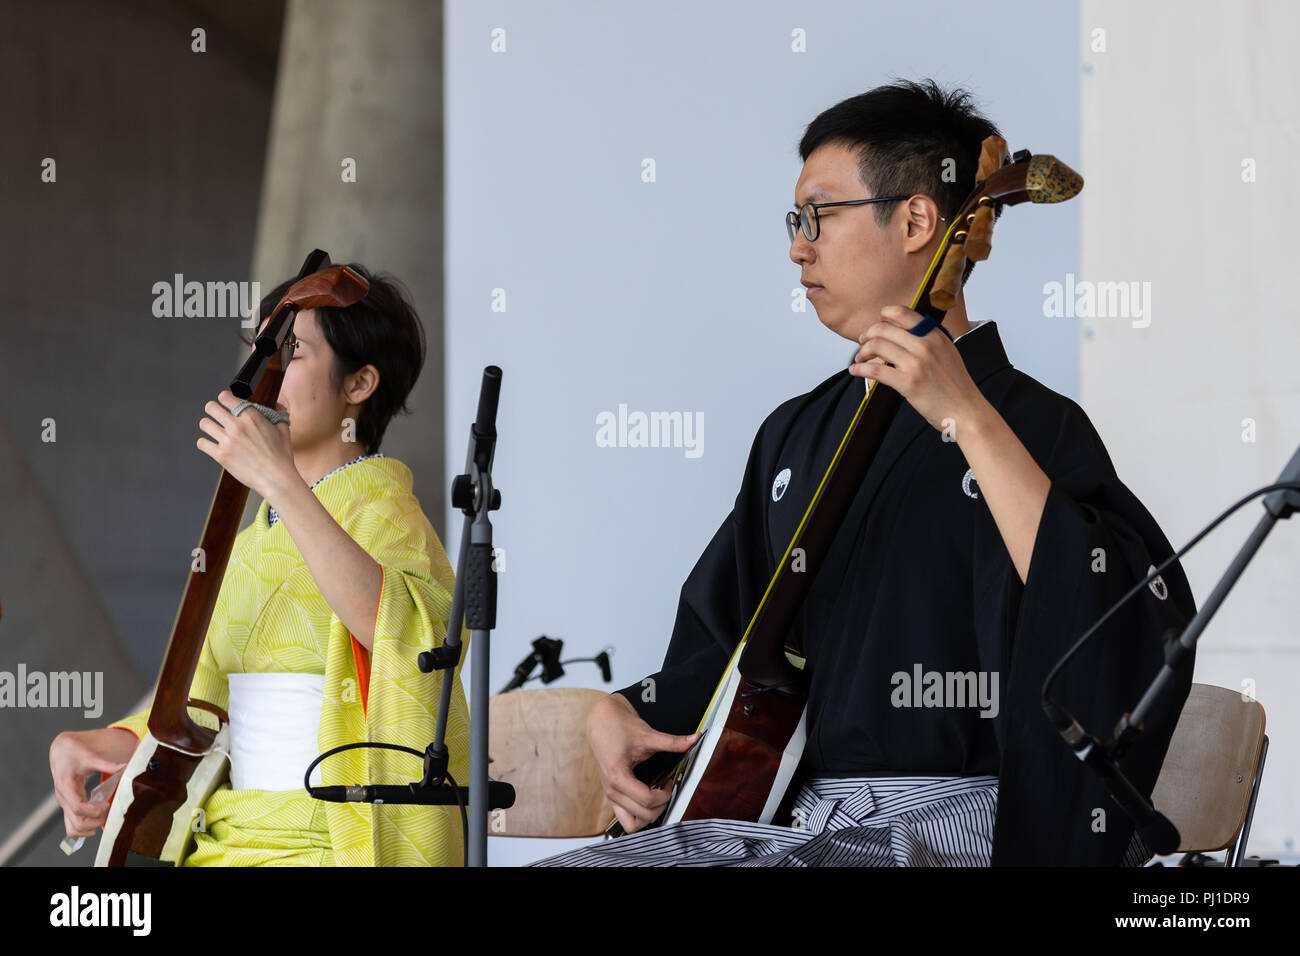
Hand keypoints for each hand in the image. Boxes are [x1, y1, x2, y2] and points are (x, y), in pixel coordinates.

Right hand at [49, 729, 135, 837]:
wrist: (61, 752)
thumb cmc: (73, 753)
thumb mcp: (90, 756)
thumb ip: (106, 764)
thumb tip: (124, 767)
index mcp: (66, 787)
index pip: (78, 808)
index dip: (94, 810)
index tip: (107, 804)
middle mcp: (63, 799)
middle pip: (77, 823)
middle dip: (96, 821)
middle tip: (110, 810)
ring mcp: (64, 805)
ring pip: (72, 829)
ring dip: (90, 828)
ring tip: (104, 816)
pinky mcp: (68, 807)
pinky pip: (73, 826)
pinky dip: (84, 828)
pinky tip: (97, 818)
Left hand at [196, 389, 297, 501]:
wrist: (276, 478)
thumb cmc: (281, 456)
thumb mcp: (284, 430)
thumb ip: (279, 414)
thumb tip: (277, 405)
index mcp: (251, 416)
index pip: (226, 397)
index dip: (224, 398)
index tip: (225, 402)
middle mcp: (237, 426)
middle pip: (211, 407)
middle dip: (213, 409)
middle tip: (216, 414)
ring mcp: (227, 441)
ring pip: (204, 424)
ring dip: (208, 425)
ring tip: (214, 429)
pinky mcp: (221, 456)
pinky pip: (202, 443)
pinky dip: (205, 443)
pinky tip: (211, 444)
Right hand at [587, 693, 700, 833]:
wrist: (601, 720)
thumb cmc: (618, 727)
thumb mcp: (648, 734)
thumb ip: (672, 742)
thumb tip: (694, 739)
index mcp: (618, 777)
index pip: (647, 800)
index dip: (665, 794)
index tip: (669, 781)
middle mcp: (612, 791)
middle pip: (643, 817)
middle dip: (661, 806)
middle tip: (666, 788)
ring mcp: (610, 795)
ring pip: (632, 824)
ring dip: (649, 815)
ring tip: (657, 797)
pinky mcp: (612, 795)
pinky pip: (626, 817)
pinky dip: (640, 814)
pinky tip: (648, 797)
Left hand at [849, 306, 988, 433]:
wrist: (966, 411)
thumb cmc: (956, 386)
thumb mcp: (947, 353)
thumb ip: (929, 340)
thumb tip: (904, 333)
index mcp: (935, 335)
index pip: (903, 313)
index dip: (884, 315)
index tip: (877, 323)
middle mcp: (925, 345)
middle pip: (884, 328)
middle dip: (868, 334)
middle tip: (862, 342)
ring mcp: (916, 363)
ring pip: (877, 346)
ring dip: (862, 351)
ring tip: (859, 358)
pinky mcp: (908, 383)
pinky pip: (875, 370)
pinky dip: (860, 368)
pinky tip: (855, 370)